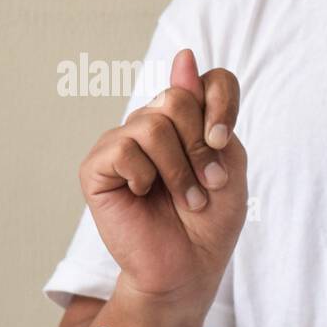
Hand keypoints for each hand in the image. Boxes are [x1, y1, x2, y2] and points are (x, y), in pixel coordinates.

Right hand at [79, 49, 247, 304]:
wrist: (189, 268)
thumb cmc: (210, 221)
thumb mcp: (228, 164)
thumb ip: (212, 115)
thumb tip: (184, 58)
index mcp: (187, 121)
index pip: (207, 79)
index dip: (220, 103)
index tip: (223, 141)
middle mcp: (151, 124)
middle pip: (177, 99)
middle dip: (201, 147)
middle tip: (208, 185)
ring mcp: (121, 143)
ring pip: (153, 124)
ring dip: (180, 170)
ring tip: (187, 201)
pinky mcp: (97, 168)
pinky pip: (124, 150)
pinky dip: (145, 177)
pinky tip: (144, 195)